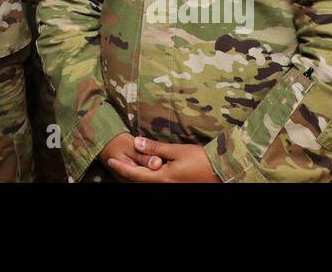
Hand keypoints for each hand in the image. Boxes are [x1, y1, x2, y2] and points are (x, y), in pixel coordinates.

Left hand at [104, 135, 219, 182]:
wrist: (221, 172)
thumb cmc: (201, 160)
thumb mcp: (177, 151)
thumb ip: (155, 148)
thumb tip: (136, 143)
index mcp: (163, 178)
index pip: (135, 174)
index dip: (121, 168)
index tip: (109, 161)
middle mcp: (165, 186)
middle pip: (140, 181)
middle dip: (126, 173)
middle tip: (114, 164)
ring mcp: (170, 188)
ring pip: (148, 183)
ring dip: (136, 175)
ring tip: (126, 166)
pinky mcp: (177, 186)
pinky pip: (157, 183)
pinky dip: (147, 177)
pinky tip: (145, 171)